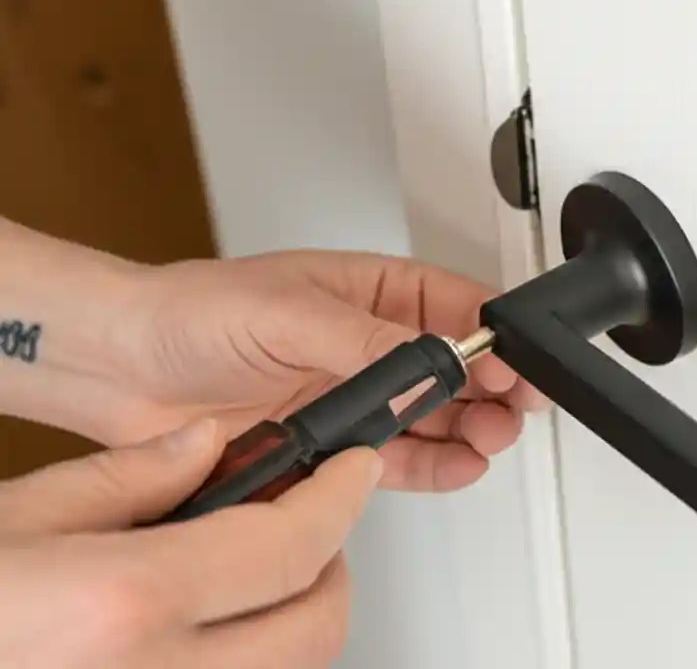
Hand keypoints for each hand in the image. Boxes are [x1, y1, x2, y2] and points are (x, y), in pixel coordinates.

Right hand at [0, 420, 380, 668]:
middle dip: (330, 563)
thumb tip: (208, 445)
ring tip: (250, 569)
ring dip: (295, 615)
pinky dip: (252, 657)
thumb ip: (128, 478)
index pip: (290, 547)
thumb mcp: (15, 516)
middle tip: (301, 518)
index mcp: (124, 604)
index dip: (339, 498)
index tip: (352, 469)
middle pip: (317, 625)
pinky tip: (211, 622)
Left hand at [96, 251, 545, 491]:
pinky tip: (456, 466)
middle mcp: (369, 344)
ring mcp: (353, 397)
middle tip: (509, 411)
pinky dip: (434, 466)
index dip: (493, 335)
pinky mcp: (333, 445)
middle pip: (458, 368)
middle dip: (492, 389)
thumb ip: (366, 343)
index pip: (455, 307)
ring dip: (470, 430)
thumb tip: (432, 365)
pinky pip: (399, 458)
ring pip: (436, 416)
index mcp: (371, 292)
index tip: (515, 362)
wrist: (120, 368)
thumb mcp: (287, 312)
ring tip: (486, 442)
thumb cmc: (190, 312)